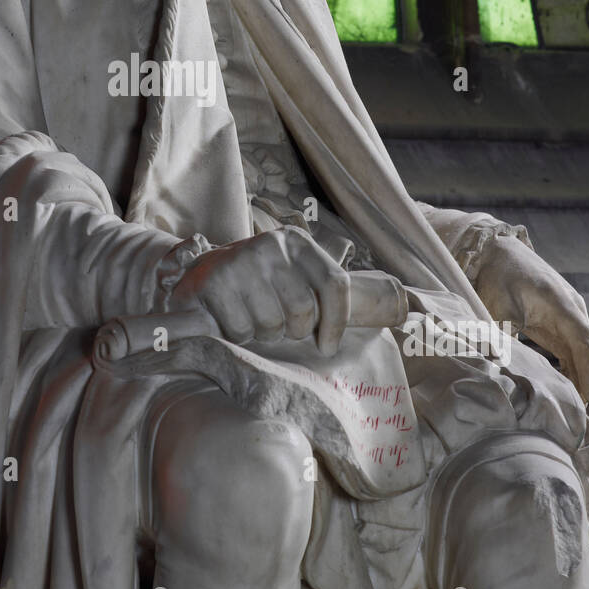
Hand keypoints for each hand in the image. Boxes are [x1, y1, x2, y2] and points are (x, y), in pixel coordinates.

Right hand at [168, 225, 350, 354]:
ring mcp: (242, 260)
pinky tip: (232, 319)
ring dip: (263, 334)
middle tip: (278, 326)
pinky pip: (242, 330)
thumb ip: (321, 291)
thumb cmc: (256, 286)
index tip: (328, 346)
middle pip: (304, 310)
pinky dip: (239, 335)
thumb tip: (390, 317)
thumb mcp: (292, 276)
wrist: (198, 275)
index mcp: (297, 242)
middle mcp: (271, 245)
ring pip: (272, 324)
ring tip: (253, 319)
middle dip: (292, 330)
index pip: (335, 284)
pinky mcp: (216, 280)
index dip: (337, 322)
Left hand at [473, 235, 588, 402]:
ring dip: (578, 375)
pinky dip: (569, 367)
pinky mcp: (557, 321)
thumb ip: (502, 334)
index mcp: (561, 303)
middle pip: (586, 348)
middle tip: (579, 411)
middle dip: (586, 379)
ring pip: (579, 350)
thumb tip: (501, 365)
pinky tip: (564, 388)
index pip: (584, 339)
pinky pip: (569, 347)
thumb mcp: (497, 305)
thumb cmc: (498, 277)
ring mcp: (566, 314)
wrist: (497, 252)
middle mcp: (571, 309)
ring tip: (571, 406)